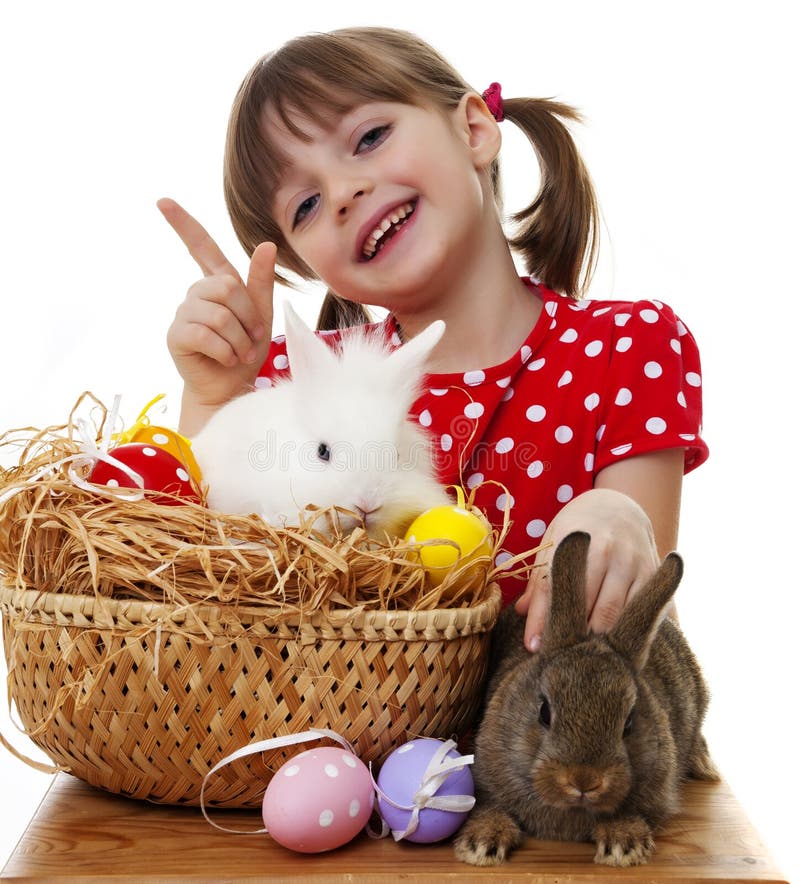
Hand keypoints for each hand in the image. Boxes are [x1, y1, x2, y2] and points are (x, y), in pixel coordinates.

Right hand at [157, 198, 275, 433]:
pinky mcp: (176, 335)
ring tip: (240, 353)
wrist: (231, 387)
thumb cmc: (246, 351)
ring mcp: (184, 313)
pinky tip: (226, 359)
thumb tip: (266, 244)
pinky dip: (225, 350)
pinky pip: (205, 334)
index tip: (163, 201)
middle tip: (252, 338)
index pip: (200, 247)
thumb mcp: (261, 315)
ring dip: (239, 340)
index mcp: (218, 284)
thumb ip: (261, 282)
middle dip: (247, 317)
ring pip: (219, 314)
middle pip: (226, 287)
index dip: (183, 224)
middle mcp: (197, 294)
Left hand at [514, 489, 659, 650]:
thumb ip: (539, 580)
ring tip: (585, 663)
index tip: (533, 648)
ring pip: (615, 613)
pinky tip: (617, 650)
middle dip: (574, 636)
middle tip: (560, 663)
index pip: (553, 585)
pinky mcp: (653, 572)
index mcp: (571, 540)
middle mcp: (604, 549)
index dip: (542, 620)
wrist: (620, 504)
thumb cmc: (577, 531)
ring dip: (599, 640)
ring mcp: (631, 561)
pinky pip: (642, 610)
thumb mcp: (552, 544)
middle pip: (587, 605)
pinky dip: (629, 632)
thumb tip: (520, 613)